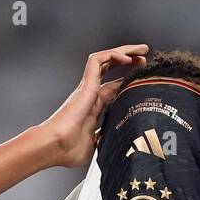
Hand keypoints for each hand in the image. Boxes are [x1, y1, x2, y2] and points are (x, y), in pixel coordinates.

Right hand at [38, 44, 147, 167]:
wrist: (55, 147)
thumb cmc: (68, 149)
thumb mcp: (96, 145)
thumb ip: (107, 140)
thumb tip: (119, 143)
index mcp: (94, 107)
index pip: (112, 86)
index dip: (127, 79)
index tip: (141, 78)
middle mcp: (90, 94)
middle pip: (110, 68)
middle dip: (128, 59)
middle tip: (144, 56)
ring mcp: (87, 88)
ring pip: (105, 59)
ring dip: (124, 52)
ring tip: (140, 50)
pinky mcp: (85, 84)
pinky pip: (98, 60)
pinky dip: (113, 55)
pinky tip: (127, 58)